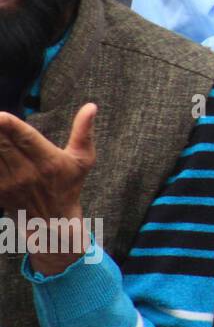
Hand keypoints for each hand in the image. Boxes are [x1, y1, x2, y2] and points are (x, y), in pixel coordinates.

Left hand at [0, 104, 97, 275]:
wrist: (53, 221)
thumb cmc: (69, 184)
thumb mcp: (83, 159)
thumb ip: (84, 131)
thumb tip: (91, 106)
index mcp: (49, 162)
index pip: (27, 139)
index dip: (12, 126)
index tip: (1, 115)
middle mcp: (27, 172)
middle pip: (3, 145)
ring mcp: (10, 183)